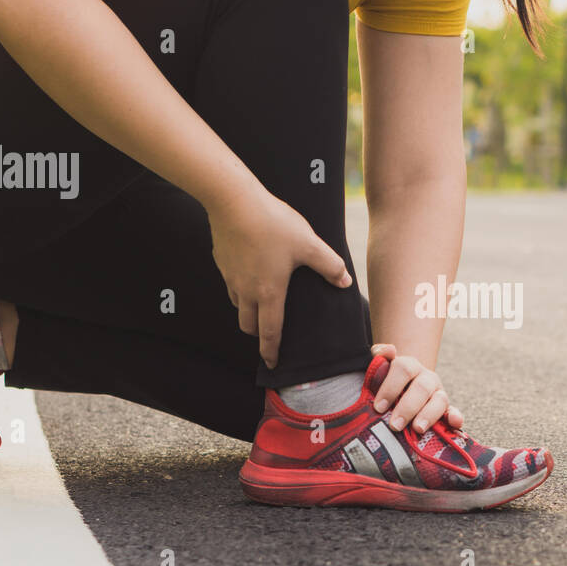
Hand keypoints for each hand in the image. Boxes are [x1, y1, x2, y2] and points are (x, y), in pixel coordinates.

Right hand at [207, 186, 351, 368]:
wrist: (233, 201)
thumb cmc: (273, 223)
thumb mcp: (308, 244)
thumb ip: (329, 265)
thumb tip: (344, 281)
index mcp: (269, 293)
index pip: (270, 332)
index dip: (271, 351)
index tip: (272, 364)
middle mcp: (246, 291)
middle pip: (248, 325)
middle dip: (257, 334)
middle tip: (267, 335)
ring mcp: (230, 277)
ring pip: (238, 304)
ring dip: (248, 310)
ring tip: (260, 303)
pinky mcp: (222, 262)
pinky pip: (230, 282)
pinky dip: (239, 286)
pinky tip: (250, 272)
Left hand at [369, 344, 464, 433]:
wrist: (403, 387)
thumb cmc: (386, 381)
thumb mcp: (380, 367)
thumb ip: (379, 355)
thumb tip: (390, 350)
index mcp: (409, 365)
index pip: (403, 370)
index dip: (391, 388)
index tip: (378, 407)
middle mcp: (426, 377)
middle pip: (421, 388)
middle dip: (408, 408)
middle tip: (395, 425)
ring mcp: (438, 393)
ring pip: (440, 400)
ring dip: (429, 415)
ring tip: (417, 429)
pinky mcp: (446, 409)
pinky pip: (454, 412)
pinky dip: (456, 418)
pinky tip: (454, 424)